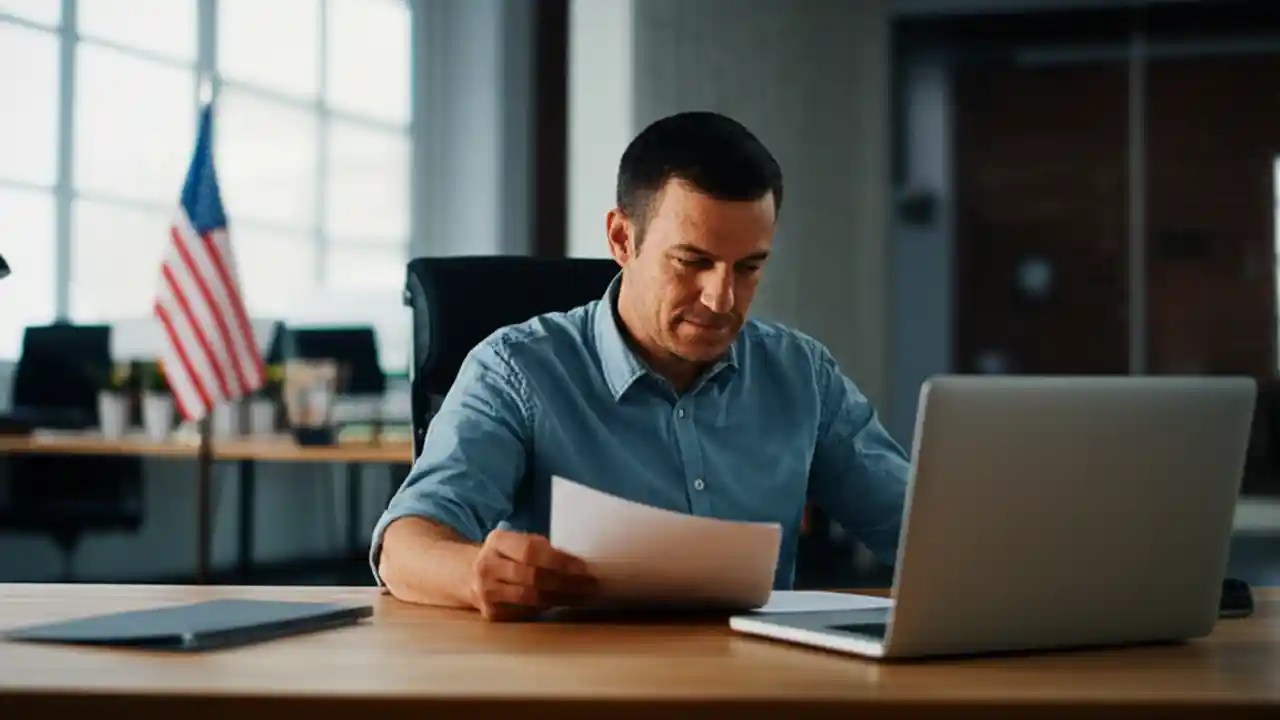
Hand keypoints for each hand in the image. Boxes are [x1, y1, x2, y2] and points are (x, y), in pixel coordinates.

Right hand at [469, 529, 595, 620]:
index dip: (559, 560)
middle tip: (590, 585)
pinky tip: (563, 604)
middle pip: (532, 576)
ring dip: (561, 597)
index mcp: (497, 541)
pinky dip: (547, 607)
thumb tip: (576, 562)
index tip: (583, 567)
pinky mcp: (490, 613)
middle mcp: (487, 566)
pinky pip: (525, 611)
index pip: (531, 551)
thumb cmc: (504, 556)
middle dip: (566, 581)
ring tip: (582, 596)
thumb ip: (539, 548)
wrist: (467, 575)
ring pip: (530, 597)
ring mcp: (486, 592)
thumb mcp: (515, 543)